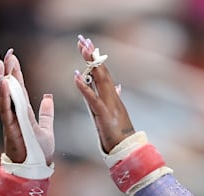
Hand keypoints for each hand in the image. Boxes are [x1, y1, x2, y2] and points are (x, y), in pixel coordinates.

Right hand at [0, 49, 53, 164]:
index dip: (15, 72)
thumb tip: (48, 97)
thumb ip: (46, 113)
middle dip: (4, 71)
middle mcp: (14, 114)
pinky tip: (4, 82)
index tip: (12, 56)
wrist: (36, 169)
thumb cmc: (39, 152)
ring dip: (0, 79)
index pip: (19, 88)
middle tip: (2, 54)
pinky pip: (5, 110)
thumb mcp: (46, 128)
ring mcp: (10, 120)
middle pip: (7, 88)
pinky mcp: (10, 128)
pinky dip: (5, 96)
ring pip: (2, 96)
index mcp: (23, 112)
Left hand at [73, 36, 134, 152]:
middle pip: (101, 71)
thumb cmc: (120, 132)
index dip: (95, 58)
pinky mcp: (104, 114)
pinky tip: (76, 77)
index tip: (87, 44)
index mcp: (111, 95)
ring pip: (99, 79)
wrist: (127, 148)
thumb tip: (117, 86)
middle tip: (83, 39)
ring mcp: (109, 104)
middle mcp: (111, 96)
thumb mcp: (115, 112)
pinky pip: (92, 99)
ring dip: (90, 63)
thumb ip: (114, 97)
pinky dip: (84, 87)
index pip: (102, 72)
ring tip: (83, 49)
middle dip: (92, 55)